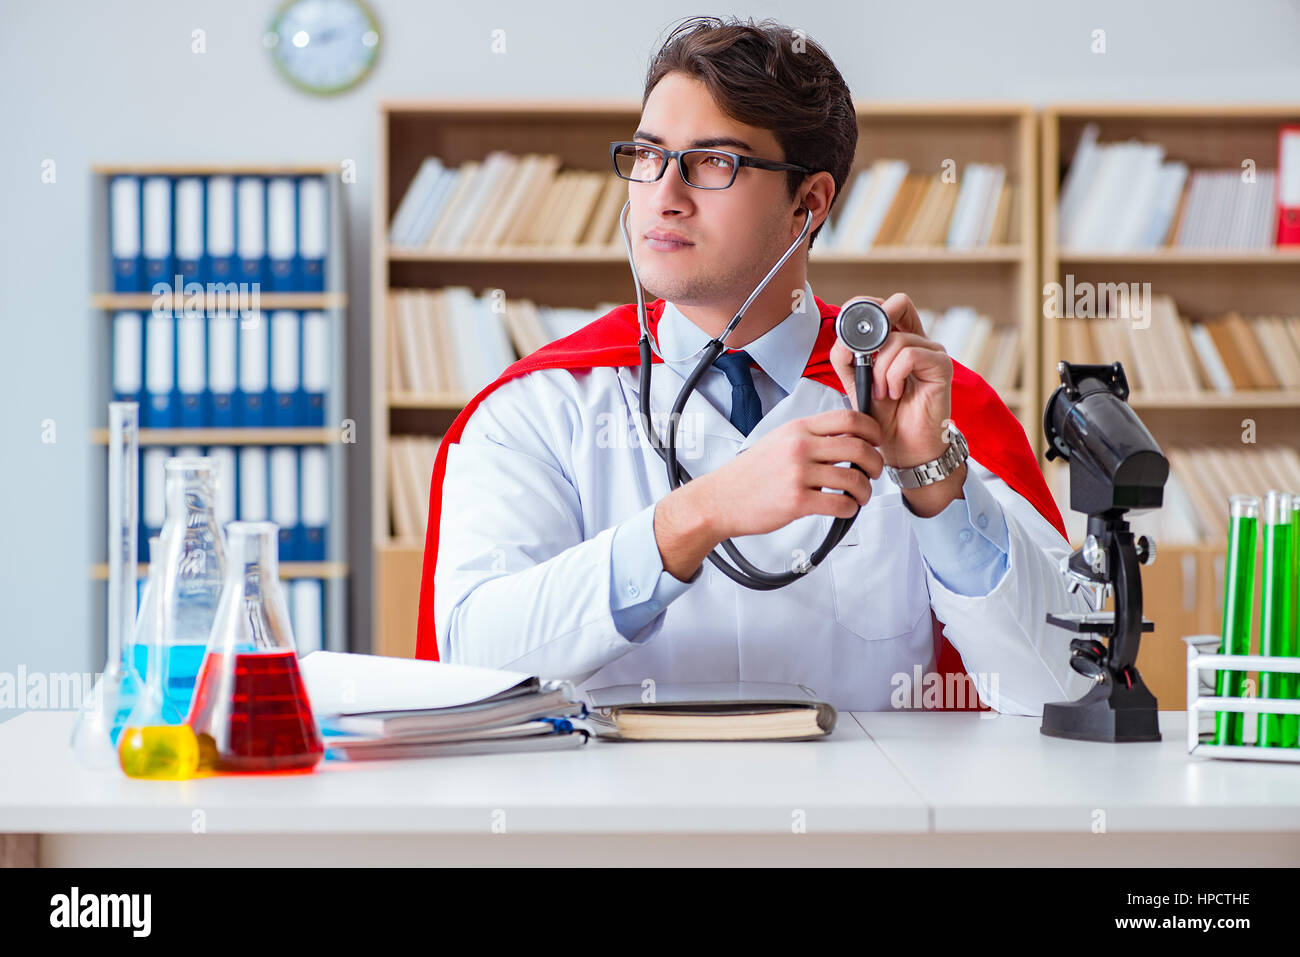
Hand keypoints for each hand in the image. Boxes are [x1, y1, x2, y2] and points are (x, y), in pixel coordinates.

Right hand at [688, 408, 885, 539]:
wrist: (721, 499)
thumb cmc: (749, 474)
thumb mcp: (778, 440)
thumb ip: (808, 436)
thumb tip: (844, 437)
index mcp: (798, 429)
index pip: (849, 418)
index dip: (872, 429)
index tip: (877, 440)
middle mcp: (800, 448)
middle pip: (858, 447)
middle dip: (876, 462)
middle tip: (874, 471)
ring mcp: (798, 474)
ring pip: (853, 479)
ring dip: (865, 490)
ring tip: (860, 495)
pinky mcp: (797, 501)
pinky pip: (840, 504)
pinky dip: (850, 508)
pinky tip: (845, 508)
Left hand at [829, 292, 954, 469]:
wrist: (902, 447)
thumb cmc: (884, 416)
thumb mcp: (856, 382)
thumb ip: (847, 358)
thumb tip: (844, 340)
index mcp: (897, 339)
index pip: (883, 304)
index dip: (864, 309)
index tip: (849, 339)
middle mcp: (917, 340)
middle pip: (899, 303)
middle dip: (873, 329)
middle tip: (864, 359)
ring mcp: (932, 351)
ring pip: (896, 340)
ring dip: (879, 370)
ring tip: (881, 393)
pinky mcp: (942, 366)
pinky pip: (910, 355)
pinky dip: (894, 376)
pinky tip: (894, 394)